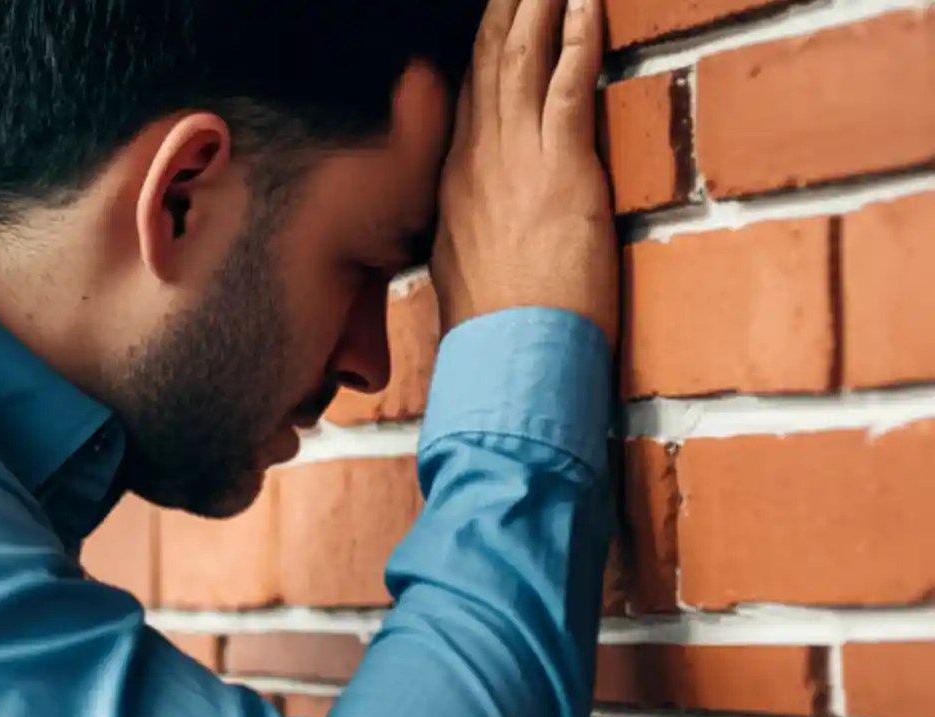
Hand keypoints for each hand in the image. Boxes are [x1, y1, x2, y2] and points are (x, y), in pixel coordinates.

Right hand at [430, 0, 617, 344]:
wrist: (509, 358)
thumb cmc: (495, 329)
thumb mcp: (463, 269)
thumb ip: (467, 228)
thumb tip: (473, 220)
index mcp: (454, 185)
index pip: (466, 100)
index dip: (479, 52)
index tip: (490, 22)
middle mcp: (476, 161)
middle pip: (486, 68)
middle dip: (503, 13)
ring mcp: (516, 162)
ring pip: (520, 63)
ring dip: (537, 9)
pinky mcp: (562, 171)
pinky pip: (568, 87)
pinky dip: (577, 40)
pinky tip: (584, 3)